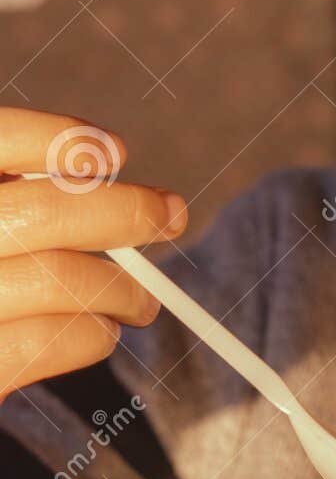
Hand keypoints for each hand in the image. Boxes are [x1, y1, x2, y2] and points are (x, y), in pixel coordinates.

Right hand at [0, 109, 187, 400]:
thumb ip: (23, 200)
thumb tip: (120, 193)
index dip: (59, 138)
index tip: (116, 153)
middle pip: (44, 211)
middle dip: (126, 212)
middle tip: (169, 217)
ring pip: (60, 278)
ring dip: (121, 288)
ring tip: (139, 300)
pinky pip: (50, 341)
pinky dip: (94, 335)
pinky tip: (102, 332)